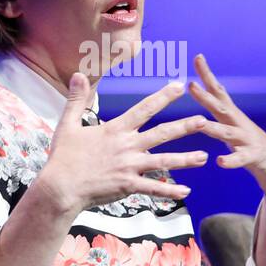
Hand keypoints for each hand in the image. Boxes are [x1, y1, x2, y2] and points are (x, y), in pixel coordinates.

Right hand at [34, 74, 209, 214]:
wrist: (60, 187)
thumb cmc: (63, 157)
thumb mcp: (67, 124)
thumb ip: (76, 99)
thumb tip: (78, 75)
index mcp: (116, 130)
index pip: (144, 108)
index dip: (163, 96)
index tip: (180, 86)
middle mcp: (127, 146)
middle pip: (162, 134)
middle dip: (184, 127)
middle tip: (204, 121)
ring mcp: (130, 166)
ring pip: (164, 161)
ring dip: (185, 159)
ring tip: (204, 157)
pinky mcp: (128, 186)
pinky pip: (154, 188)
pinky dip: (170, 191)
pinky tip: (186, 191)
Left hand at [189, 54, 265, 201]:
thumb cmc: (250, 147)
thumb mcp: (233, 128)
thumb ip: (220, 116)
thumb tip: (206, 98)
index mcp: (232, 116)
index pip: (219, 92)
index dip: (208, 75)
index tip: (198, 57)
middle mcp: (239, 124)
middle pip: (220, 107)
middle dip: (205, 97)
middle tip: (190, 85)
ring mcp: (248, 140)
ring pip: (227, 133)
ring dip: (212, 128)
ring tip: (199, 124)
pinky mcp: (254, 157)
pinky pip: (241, 158)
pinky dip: (231, 160)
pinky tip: (220, 161)